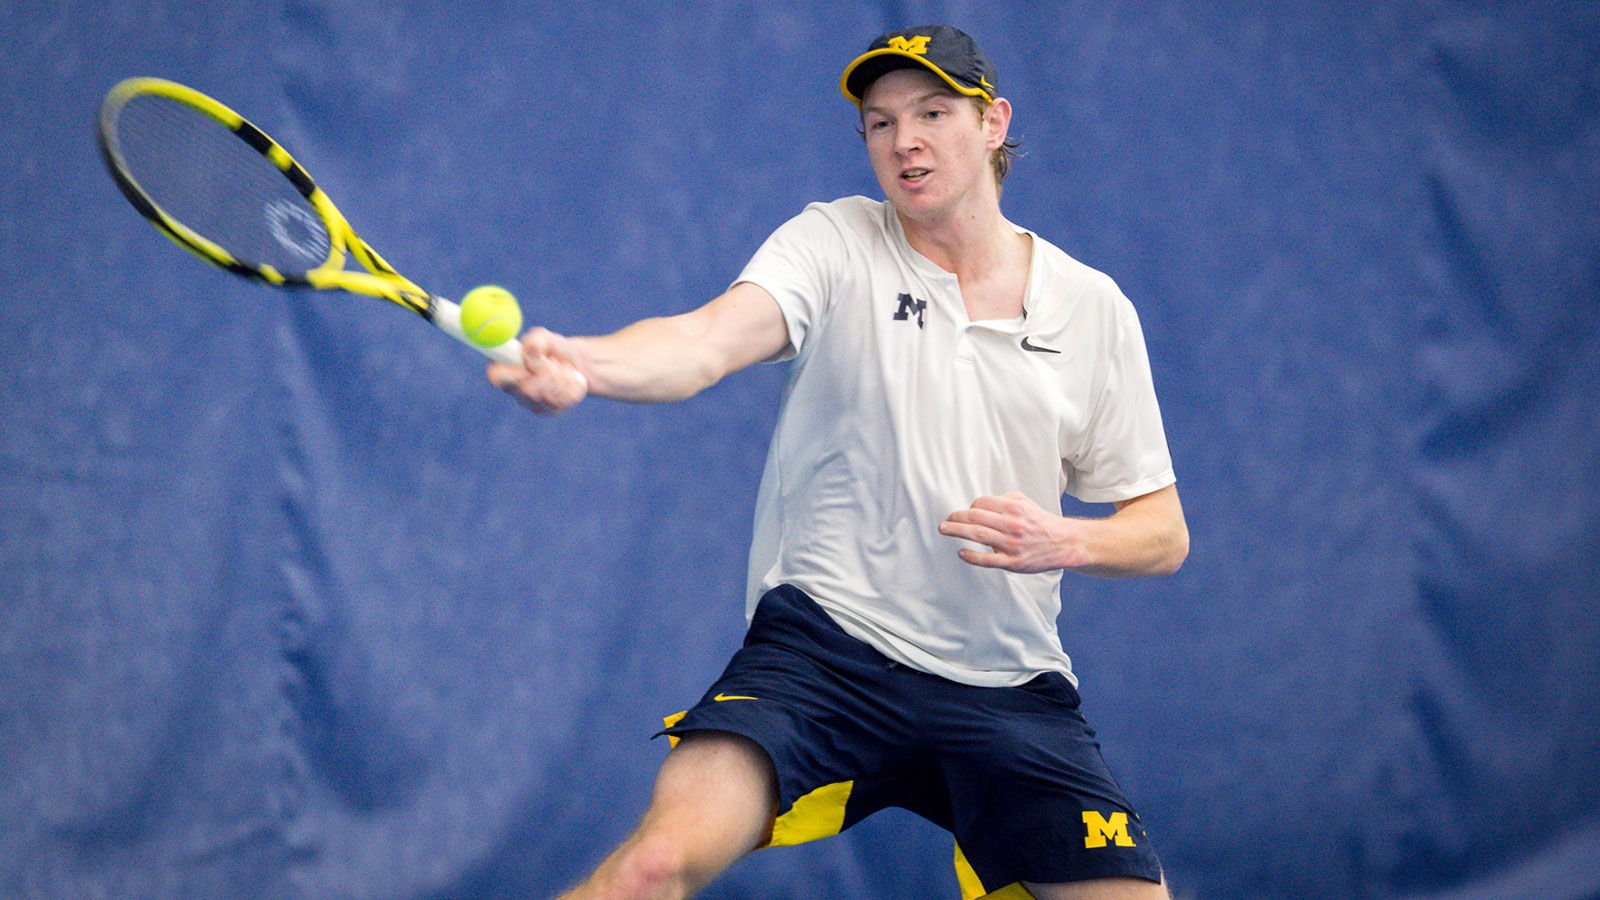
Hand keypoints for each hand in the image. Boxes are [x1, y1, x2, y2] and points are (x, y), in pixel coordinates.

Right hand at [487, 326, 590, 414]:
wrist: (576, 361)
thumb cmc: (553, 348)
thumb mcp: (546, 337)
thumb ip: (536, 340)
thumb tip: (531, 349)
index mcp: (504, 368)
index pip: (495, 375)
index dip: (512, 371)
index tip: (529, 362)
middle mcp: (513, 388)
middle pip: (528, 389)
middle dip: (547, 372)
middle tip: (554, 361)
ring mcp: (530, 402)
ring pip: (547, 396)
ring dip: (561, 377)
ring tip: (563, 367)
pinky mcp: (548, 410)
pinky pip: (562, 401)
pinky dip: (570, 386)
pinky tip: (569, 379)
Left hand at [938, 492, 1074, 573]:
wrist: (1063, 543)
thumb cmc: (1041, 523)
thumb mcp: (1026, 502)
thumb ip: (1005, 499)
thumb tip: (982, 503)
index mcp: (1014, 508)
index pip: (982, 503)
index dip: (970, 506)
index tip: (966, 512)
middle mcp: (1012, 525)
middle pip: (975, 517)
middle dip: (956, 517)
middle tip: (945, 520)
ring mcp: (1012, 544)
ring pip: (978, 535)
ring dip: (957, 531)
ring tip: (944, 529)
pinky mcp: (1013, 562)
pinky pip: (988, 560)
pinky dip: (972, 556)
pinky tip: (961, 552)